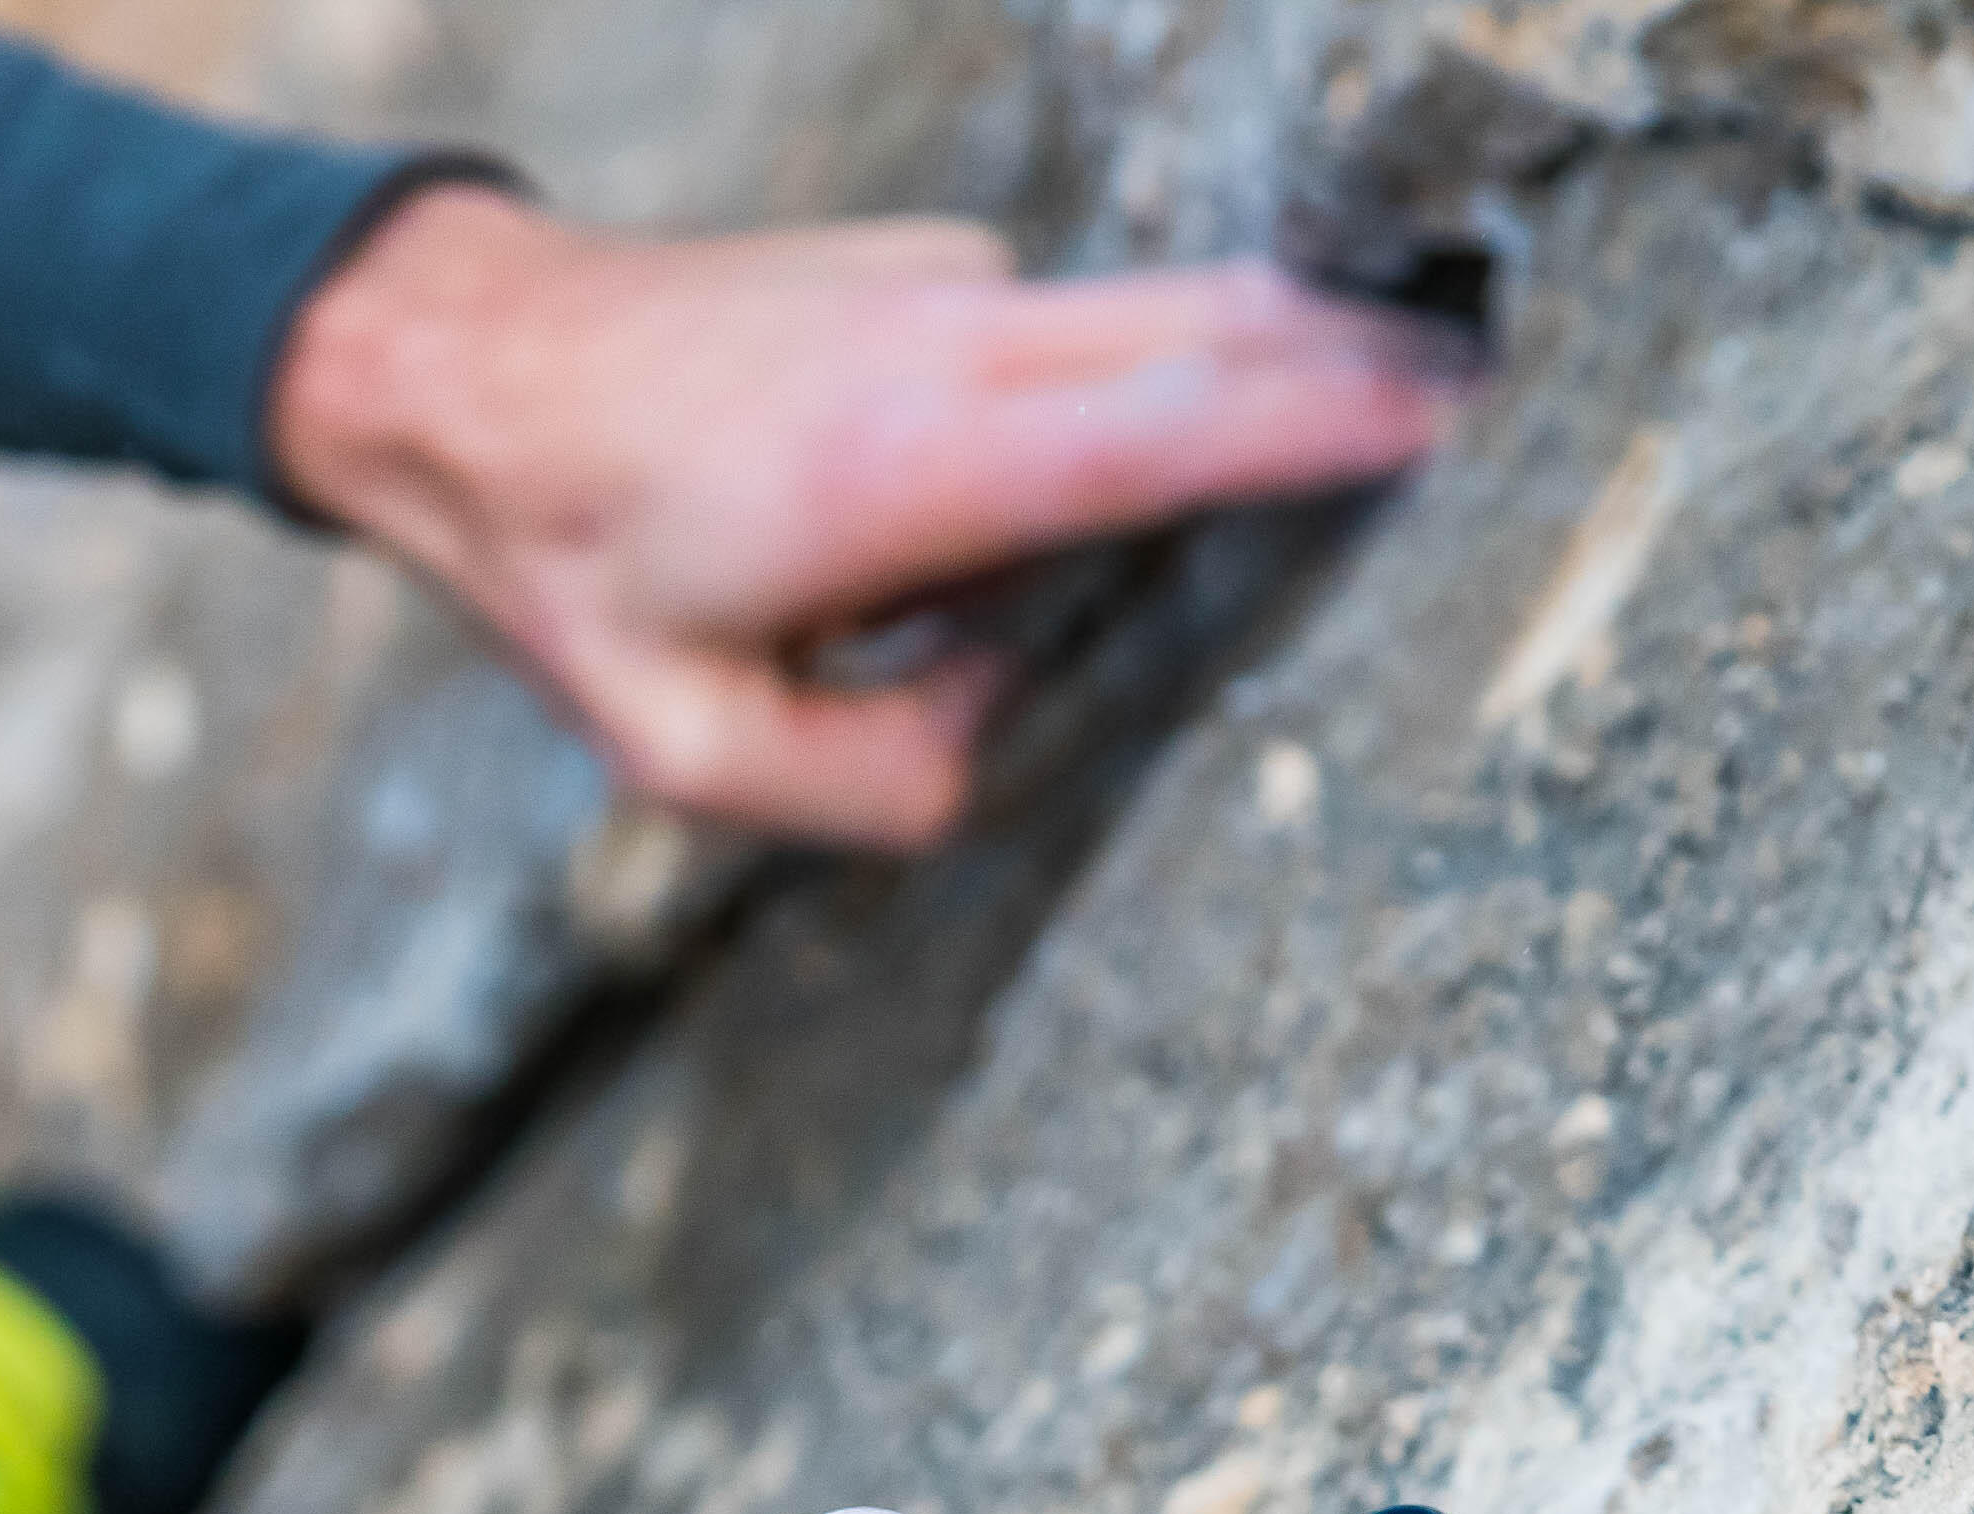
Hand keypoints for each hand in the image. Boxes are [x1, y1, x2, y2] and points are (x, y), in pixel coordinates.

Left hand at [267, 186, 1467, 848]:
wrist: (460, 368)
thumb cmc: (570, 564)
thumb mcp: (688, 749)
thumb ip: (878, 779)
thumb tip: (1011, 720)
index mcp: (914, 466)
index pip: (1177, 422)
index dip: (1332, 418)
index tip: (1462, 425)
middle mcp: (953, 346)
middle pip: (1221, 325)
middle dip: (1374, 359)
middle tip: (1513, 402)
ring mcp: (948, 289)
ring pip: (1171, 306)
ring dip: (1294, 347)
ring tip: (1424, 398)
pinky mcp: (932, 274)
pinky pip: (1090, 327)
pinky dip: (1174, 366)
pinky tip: (1225, 413)